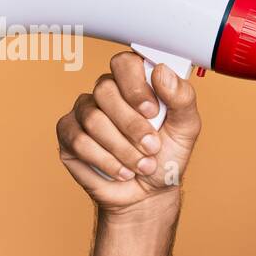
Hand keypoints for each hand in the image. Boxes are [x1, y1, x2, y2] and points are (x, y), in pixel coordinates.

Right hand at [56, 52, 201, 212]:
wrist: (150, 193)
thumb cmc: (166, 156)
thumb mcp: (186, 127)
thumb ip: (182, 97)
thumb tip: (162, 71)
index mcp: (135, 83)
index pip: (124, 63)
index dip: (135, 87)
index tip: (152, 111)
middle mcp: (106, 92)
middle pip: (105, 91)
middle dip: (132, 125)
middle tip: (151, 147)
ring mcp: (84, 111)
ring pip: (93, 119)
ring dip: (123, 148)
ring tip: (141, 165)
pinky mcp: (68, 134)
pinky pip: (79, 140)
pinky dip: (105, 160)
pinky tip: (122, 170)